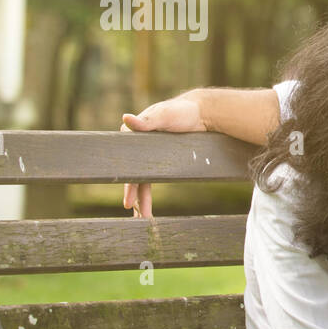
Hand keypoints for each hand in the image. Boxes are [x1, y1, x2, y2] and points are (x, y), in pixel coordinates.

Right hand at [120, 93, 206, 217]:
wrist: (201, 112)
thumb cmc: (181, 110)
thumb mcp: (164, 114)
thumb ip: (146, 120)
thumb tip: (126, 118)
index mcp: (132, 136)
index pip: (127, 166)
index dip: (128, 185)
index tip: (128, 202)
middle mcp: (137, 147)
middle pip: (134, 176)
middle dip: (134, 196)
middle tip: (135, 215)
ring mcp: (148, 155)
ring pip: (143, 181)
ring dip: (142, 199)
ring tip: (143, 217)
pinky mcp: (161, 158)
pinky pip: (153, 178)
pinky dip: (149, 191)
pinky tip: (147, 204)